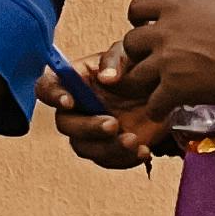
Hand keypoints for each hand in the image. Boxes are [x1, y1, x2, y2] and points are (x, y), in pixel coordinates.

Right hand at [39, 41, 165, 167]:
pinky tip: (142, 150)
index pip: (47, 87)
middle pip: (65, 124)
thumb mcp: (131, 55)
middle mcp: (77, 108)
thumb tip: (106, 77)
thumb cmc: (142, 70)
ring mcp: (91, 131)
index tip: (69, 101)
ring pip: (85, 147)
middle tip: (113, 124)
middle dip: (87, 127)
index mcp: (75, 81)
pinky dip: (124, 158)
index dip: (53, 95)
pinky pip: (108, 160)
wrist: (167, 93)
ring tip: (133, 140)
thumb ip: (116, 60)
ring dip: (107, 148)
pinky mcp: (108, 148)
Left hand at [119, 0, 214, 117]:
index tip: (146, 27)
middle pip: (129, 43)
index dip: (139, 18)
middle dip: (138, 54)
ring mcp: (168, 60)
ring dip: (142, 84)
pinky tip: (165, 110)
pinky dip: (157, 110)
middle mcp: (166, 31)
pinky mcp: (176, 88)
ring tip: (154, 89)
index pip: (137, 5)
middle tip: (152, 61)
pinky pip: (152, 103)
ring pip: (133, 75)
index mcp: (178, 5)